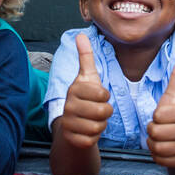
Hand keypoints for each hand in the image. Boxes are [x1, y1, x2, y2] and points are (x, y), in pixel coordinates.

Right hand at [60, 33, 113, 148]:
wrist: (71, 124)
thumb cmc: (84, 98)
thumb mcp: (87, 77)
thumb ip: (86, 57)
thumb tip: (81, 35)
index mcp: (74, 89)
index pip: (103, 94)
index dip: (105, 96)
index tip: (97, 96)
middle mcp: (68, 105)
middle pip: (103, 111)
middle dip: (106, 112)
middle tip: (97, 110)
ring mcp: (68, 123)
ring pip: (99, 126)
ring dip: (101, 124)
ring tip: (92, 119)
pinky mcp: (71, 138)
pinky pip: (92, 139)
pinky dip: (94, 137)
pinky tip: (87, 131)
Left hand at [147, 55, 174, 167]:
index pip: (157, 116)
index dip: (155, 117)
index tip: (163, 117)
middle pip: (154, 132)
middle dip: (152, 131)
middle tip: (160, 130)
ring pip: (155, 146)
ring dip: (153, 144)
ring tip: (161, 139)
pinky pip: (158, 159)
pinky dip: (157, 156)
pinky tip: (164, 150)